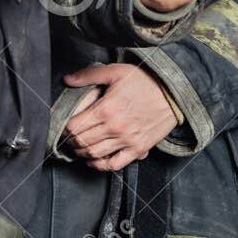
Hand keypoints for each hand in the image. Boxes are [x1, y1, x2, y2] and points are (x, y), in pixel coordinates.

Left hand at [61, 63, 178, 171]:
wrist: (173, 93)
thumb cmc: (145, 80)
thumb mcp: (116, 71)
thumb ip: (89, 75)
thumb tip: (67, 80)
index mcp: (106, 109)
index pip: (75, 127)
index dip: (65, 128)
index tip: (64, 126)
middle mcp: (115, 128)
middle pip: (82, 142)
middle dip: (71, 141)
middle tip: (69, 137)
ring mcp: (127, 141)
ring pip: (95, 155)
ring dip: (82, 153)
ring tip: (79, 147)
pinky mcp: (138, 149)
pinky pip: (114, 165)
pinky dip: (100, 166)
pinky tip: (94, 160)